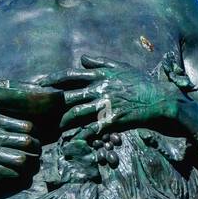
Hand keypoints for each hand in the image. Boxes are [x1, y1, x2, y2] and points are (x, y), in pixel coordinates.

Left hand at [51, 56, 182, 138]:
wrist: (160, 99)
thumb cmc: (140, 83)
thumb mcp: (121, 67)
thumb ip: (100, 62)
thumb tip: (81, 58)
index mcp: (100, 75)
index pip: (70, 76)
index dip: (53, 80)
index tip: (38, 84)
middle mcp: (100, 88)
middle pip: (69, 95)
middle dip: (52, 104)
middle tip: (38, 110)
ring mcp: (106, 104)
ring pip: (77, 113)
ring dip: (64, 122)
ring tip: (55, 128)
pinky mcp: (113, 120)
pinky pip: (92, 129)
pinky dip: (80, 135)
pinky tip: (72, 140)